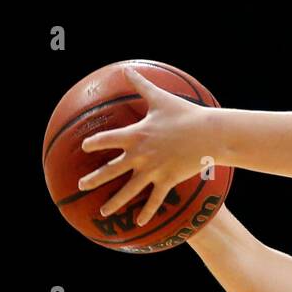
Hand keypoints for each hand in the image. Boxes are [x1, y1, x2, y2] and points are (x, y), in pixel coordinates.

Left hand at [78, 67, 219, 222]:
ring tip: (103, 212)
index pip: (106, 140)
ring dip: (115, 202)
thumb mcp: (160, 97)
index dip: (93, 144)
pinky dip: (147, 212)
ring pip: (128, 190)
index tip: (84, 148)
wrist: (209, 133)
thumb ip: (140, 84)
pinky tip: (139, 223)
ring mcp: (153, 170)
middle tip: (81, 185)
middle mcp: (140, 155)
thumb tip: (126, 68)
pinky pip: (154, 200)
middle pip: (110, 170)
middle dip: (94, 179)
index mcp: (135, 135)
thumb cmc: (185, 113)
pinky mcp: (168, 180)